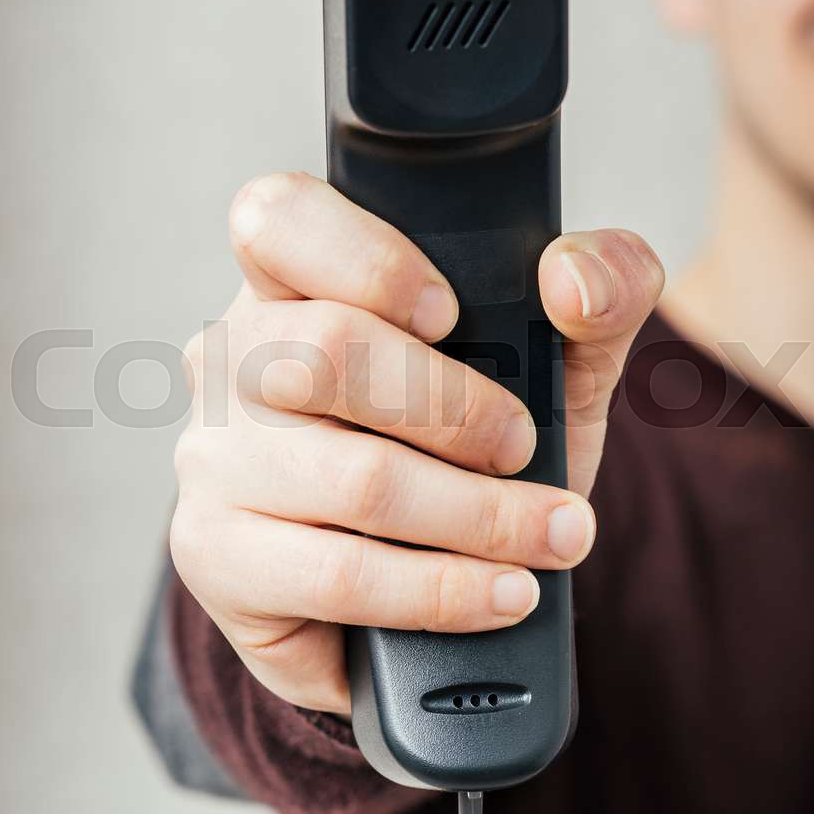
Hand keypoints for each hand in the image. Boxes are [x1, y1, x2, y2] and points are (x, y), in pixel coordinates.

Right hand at [170, 171, 663, 716]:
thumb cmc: (481, 445)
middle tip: (524, 446)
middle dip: (456, 408)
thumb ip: (602, 284)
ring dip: (480, 515)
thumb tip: (571, 279)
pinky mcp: (219, 559)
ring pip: (351, 477)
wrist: (442, 583)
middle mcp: (231, 358)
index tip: (450, 314)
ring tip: (556, 536)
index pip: (278, 219)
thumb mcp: (561, 358)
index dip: (365, 260)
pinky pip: (338, 575)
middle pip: (326, 352)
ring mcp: (212, 459)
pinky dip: (443, 588)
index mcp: (294, 280)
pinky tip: (504, 593)